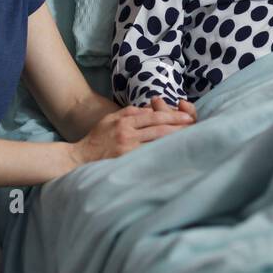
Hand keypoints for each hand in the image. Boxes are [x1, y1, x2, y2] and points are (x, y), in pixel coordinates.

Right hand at [69, 100, 195, 165]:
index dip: (172, 116)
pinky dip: (162, 155)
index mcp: (125, 120)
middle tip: (194, 126)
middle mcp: (127, 133)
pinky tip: (174, 154)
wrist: (79, 158)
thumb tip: (150, 110)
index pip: (153, 116)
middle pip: (159, 128)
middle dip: (178, 127)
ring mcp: (127, 148)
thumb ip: (130, 113)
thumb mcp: (111, 119)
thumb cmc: (97, 138)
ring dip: (174, 140)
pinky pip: (148, 157)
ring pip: (156, 142)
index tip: (187, 116)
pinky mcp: (126, 162)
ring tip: (190, 138)